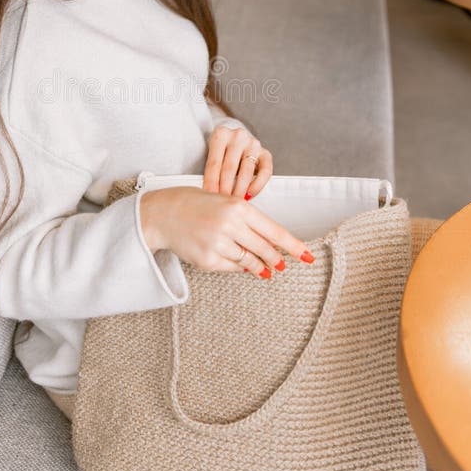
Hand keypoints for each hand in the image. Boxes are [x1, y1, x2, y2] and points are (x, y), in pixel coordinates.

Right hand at [139, 186, 312, 278]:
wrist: (163, 213)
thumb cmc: (195, 203)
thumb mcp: (224, 202)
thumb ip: (247, 221)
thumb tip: (271, 244)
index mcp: (238, 207)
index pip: (275, 231)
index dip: (293, 246)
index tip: (307, 256)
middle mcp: (230, 226)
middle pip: (265, 250)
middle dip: (276, 259)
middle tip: (280, 264)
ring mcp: (218, 244)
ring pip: (250, 262)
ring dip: (259, 266)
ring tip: (263, 269)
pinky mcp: (208, 260)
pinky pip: (232, 268)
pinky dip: (238, 267)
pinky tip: (238, 263)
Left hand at [202, 126, 272, 199]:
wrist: (235, 139)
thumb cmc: (221, 149)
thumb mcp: (212, 153)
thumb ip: (210, 169)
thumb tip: (207, 193)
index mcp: (221, 135)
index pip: (214, 163)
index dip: (211, 182)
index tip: (209, 196)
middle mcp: (238, 137)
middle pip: (229, 167)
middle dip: (224, 188)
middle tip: (221, 203)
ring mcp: (253, 144)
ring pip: (246, 171)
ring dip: (239, 190)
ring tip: (234, 201)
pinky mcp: (265, 154)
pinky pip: (264, 172)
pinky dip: (257, 185)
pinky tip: (249, 194)